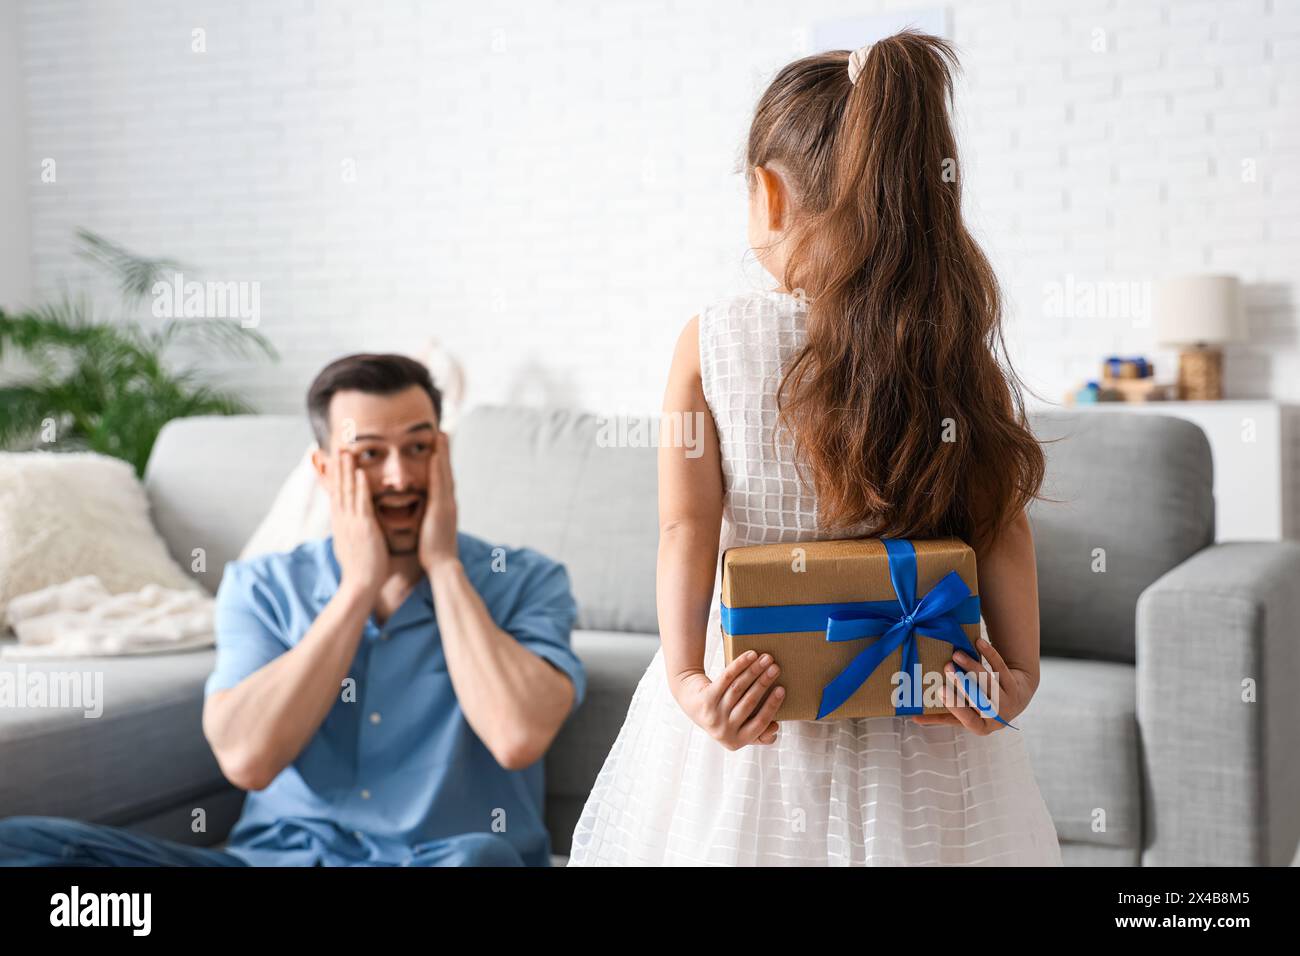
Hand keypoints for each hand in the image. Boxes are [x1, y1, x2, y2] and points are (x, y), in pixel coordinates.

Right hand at [328, 448, 386, 600]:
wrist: (360, 585)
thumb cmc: (360, 568)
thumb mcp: (350, 544)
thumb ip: (349, 531)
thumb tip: (347, 525)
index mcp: (340, 522)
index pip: (335, 492)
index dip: (333, 474)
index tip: (331, 457)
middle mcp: (342, 519)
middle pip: (337, 486)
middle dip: (337, 465)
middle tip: (335, 444)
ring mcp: (351, 523)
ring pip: (347, 490)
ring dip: (346, 469)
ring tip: (346, 450)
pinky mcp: (363, 528)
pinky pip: (361, 503)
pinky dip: (360, 487)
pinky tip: (360, 473)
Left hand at [418, 430, 458, 572]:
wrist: (442, 566)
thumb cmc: (433, 554)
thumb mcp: (430, 532)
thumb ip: (427, 520)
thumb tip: (423, 516)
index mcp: (444, 508)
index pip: (442, 480)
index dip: (441, 463)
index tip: (438, 447)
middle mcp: (448, 502)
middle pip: (446, 471)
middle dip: (445, 451)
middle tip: (442, 433)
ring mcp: (446, 504)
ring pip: (444, 473)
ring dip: (443, 453)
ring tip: (441, 435)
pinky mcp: (441, 509)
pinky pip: (438, 484)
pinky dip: (438, 468)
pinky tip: (435, 454)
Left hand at [671, 650, 783, 749]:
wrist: (692, 703)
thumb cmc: (725, 715)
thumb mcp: (740, 730)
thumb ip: (759, 733)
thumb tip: (774, 727)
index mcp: (735, 742)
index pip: (760, 724)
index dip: (772, 706)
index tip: (781, 689)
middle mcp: (722, 731)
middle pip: (749, 703)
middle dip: (765, 683)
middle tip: (776, 668)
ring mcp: (712, 714)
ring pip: (738, 688)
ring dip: (755, 671)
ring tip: (766, 659)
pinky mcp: (705, 697)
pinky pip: (726, 678)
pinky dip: (740, 665)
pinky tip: (750, 655)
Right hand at [910, 637, 1032, 734]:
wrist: (1015, 698)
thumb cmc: (981, 708)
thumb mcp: (965, 716)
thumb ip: (943, 716)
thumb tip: (913, 717)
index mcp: (982, 727)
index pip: (968, 719)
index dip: (955, 706)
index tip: (940, 690)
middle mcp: (998, 716)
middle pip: (980, 699)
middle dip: (963, 683)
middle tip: (947, 667)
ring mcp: (1009, 700)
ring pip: (989, 682)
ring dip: (972, 666)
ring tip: (957, 654)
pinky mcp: (1015, 684)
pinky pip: (1001, 667)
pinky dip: (990, 654)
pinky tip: (979, 642)